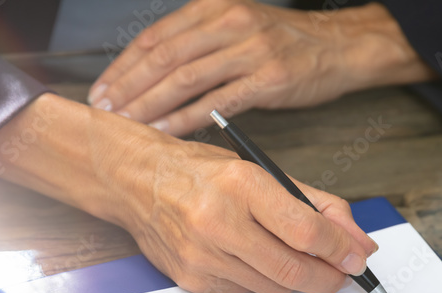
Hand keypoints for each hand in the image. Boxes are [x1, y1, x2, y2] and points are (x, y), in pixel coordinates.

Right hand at [0, 93, 375, 292]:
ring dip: (297, 281)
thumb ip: (314, 204)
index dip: (340, 250)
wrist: (135, 181)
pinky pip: (245, 292)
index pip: (305, 230)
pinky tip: (254, 261)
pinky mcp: (191, 279)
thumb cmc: (200, 172)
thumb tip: (356, 239)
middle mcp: (218, 221)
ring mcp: (201, 255)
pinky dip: (261, 281)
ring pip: (273, 287)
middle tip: (342, 275)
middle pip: (292, 269)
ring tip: (302, 263)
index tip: (358, 258)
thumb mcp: (261, 172)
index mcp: (240, 184)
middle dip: (328, 278)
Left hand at [88, 0, 433, 136]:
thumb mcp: (237, 26)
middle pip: (164, 57)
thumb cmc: (284, 44)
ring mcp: (249, 50)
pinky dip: (187, 118)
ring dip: (150, 105)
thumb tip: (152, 73)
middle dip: (128, 88)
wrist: (339, 47)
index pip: (156, 37)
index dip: (123, 66)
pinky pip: (217, 102)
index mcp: (213, 6)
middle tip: (104, 113)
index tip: (101, 91)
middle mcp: (229, 22)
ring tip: (127, 125)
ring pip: (185, 79)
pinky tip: (166, 131)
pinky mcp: (268, 80)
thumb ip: (198, 42)